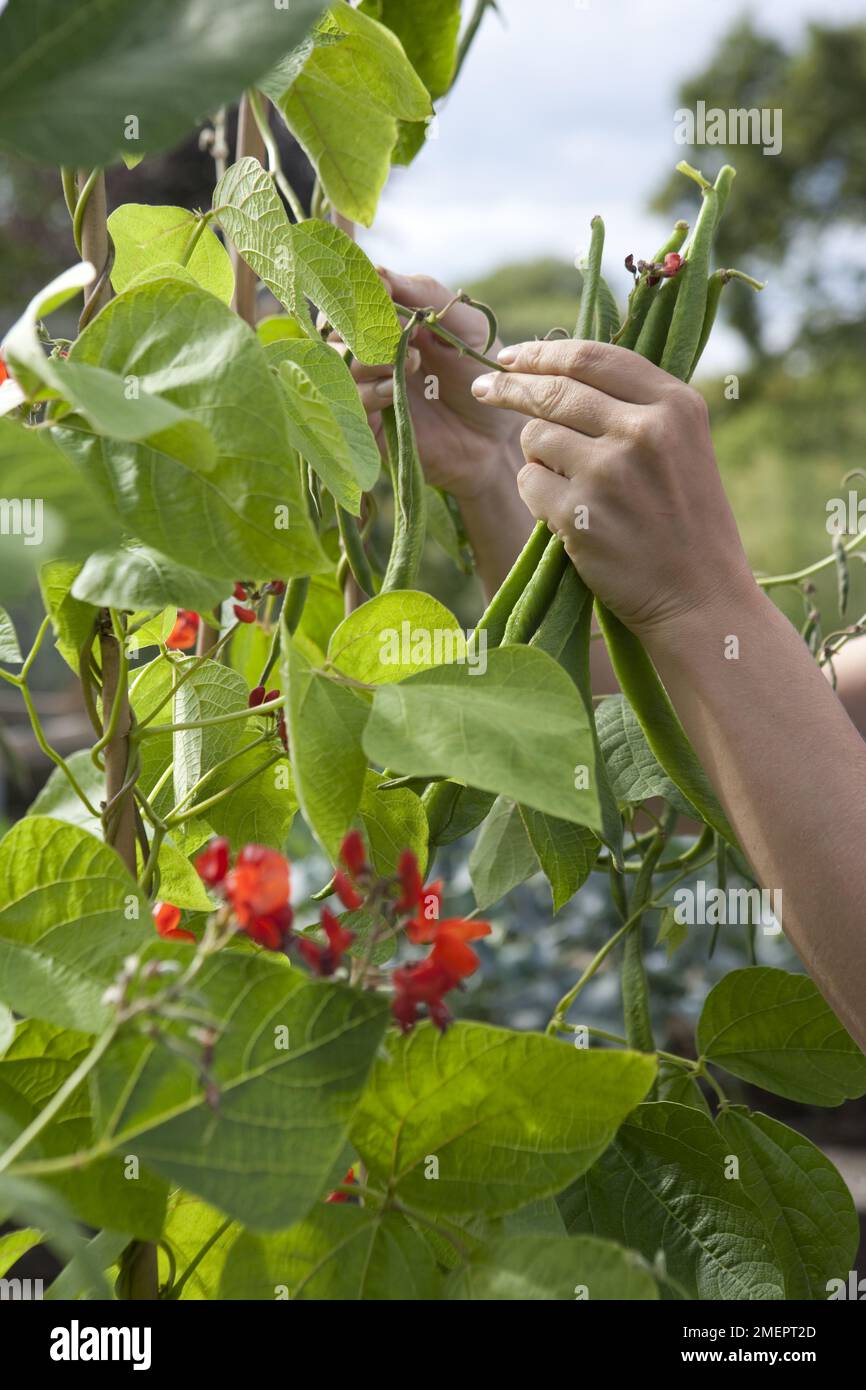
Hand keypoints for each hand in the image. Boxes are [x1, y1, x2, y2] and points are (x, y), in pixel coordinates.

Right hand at [344, 270, 525, 501]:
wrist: (493, 438)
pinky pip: (348, 402)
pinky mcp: (365, 424)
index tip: (383, 292)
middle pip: (334, 327)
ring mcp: (364, 388)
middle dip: (363, 324)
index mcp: (388, 322)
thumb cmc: (479, 377)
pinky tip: (395, 390)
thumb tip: (376, 272)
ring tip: (411, 363)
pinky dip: (369, 391)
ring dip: (370, 358)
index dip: (358, 291)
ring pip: (338, 363)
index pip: (350, 296)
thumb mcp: (466, 325)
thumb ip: (427, 294)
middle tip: (404, 330)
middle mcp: (368, 352)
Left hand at [470, 339, 754, 642]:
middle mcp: (644, 431)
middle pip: (554, 390)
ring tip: (565, 482)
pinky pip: (528, 483)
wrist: (700, 596)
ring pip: (535, 437)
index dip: (543, 352)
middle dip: (511, 386)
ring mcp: (610, 473)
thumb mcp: (683, 445)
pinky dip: (535, 494)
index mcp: (675, 404)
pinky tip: (564, 513)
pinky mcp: (580, 514)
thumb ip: (636, 405)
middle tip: (484, 389)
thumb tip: (561, 369)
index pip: (593, 357)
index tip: (512, 355)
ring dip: (536, 456)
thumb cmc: (686, 520)